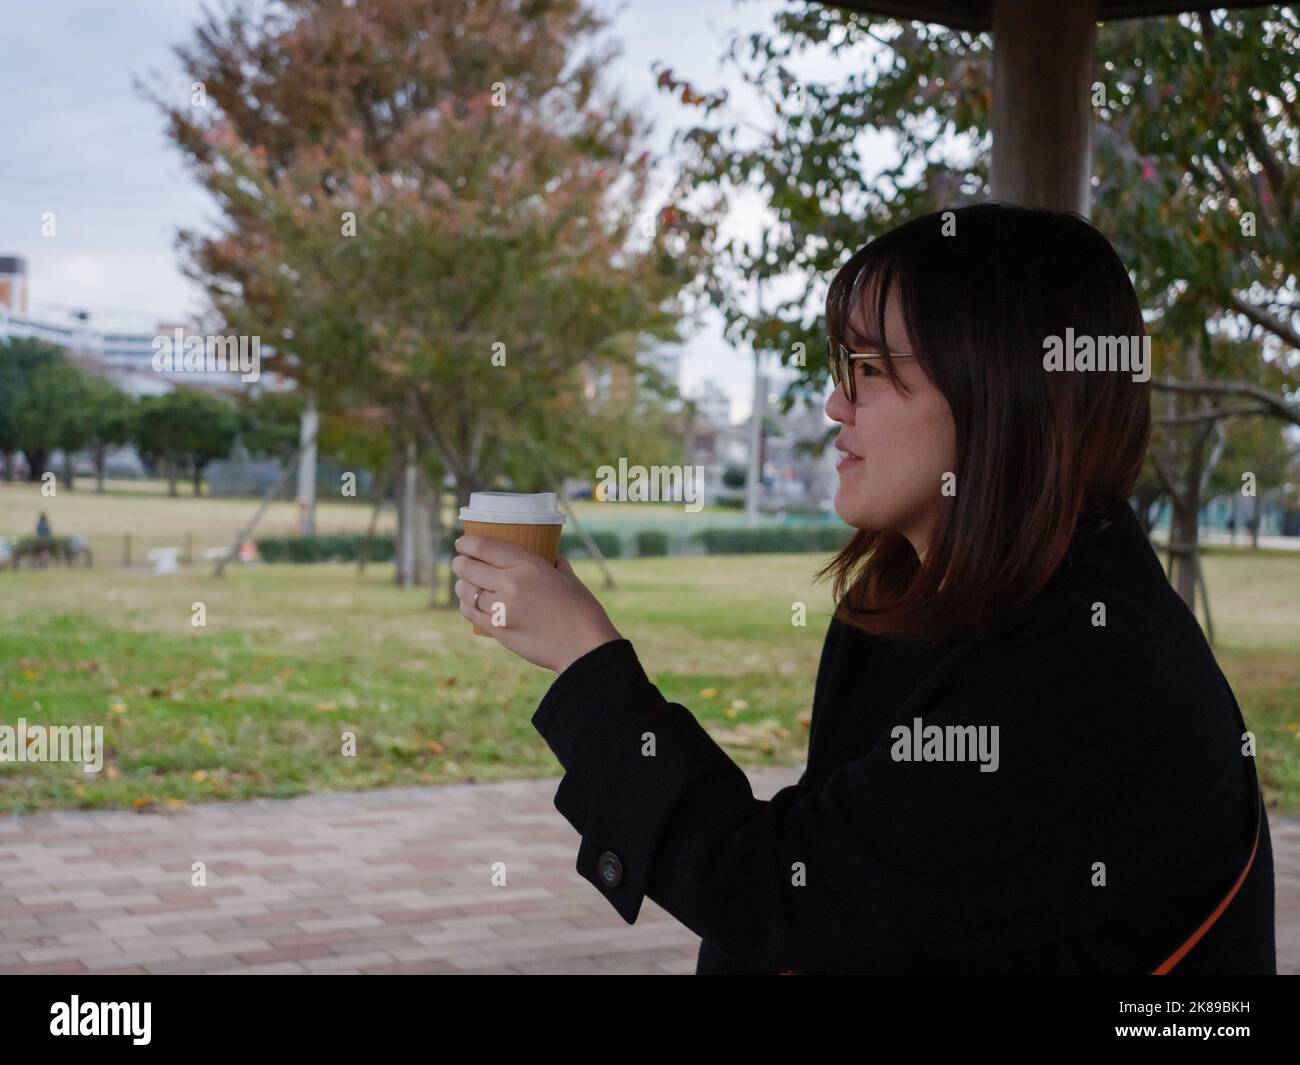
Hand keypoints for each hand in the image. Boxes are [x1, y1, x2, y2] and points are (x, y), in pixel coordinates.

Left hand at [451, 534, 622, 672]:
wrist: (584, 648)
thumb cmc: (582, 611)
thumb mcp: (569, 578)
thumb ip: (555, 564)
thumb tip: (551, 557)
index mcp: (529, 565)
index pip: (484, 547)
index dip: (467, 543)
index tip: (462, 542)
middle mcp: (511, 584)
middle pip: (469, 568)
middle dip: (460, 563)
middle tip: (460, 562)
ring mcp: (501, 610)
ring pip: (466, 592)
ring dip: (462, 585)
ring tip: (463, 584)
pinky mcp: (499, 631)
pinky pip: (471, 613)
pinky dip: (466, 605)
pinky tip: (469, 602)